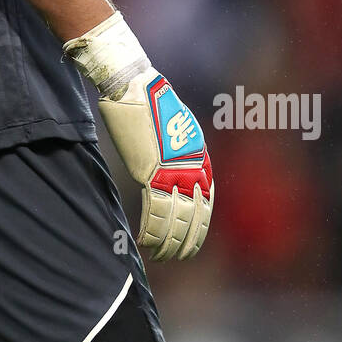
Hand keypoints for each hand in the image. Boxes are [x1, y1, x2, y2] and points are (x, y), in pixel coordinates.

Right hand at [64, 12, 213, 260]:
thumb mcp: (174, 124)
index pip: (206, 201)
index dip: (199, 226)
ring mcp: (172, 172)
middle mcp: (192, 167)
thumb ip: (177, 148)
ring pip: (175, 220)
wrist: (134, 84)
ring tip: (160, 257)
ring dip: (167, 243)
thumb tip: (172, 162)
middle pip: (195, 216)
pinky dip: (149, 233)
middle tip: (178, 258)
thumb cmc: (149, 99)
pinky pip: (154, 213)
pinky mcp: (150, 173)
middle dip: (186, 241)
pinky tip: (144, 244)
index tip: (191, 241)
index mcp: (200, 156)